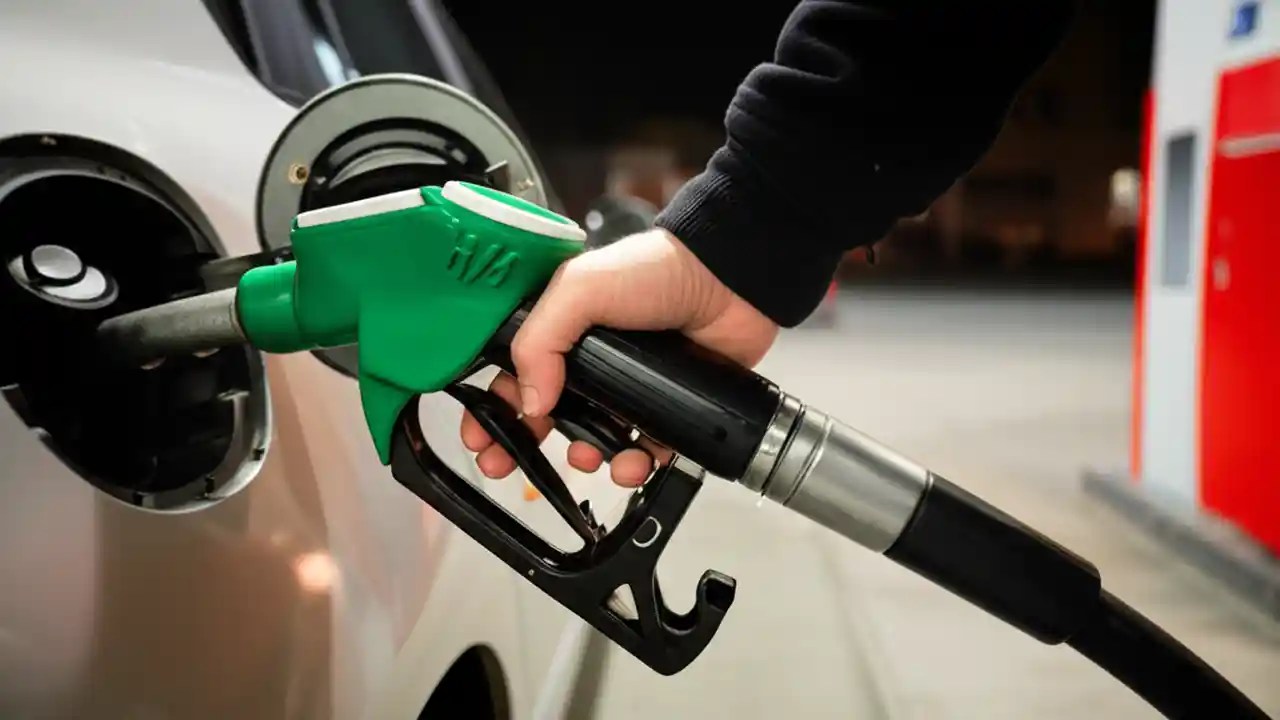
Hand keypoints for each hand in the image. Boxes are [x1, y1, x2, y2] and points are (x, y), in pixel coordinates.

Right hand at [459, 227, 777, 486]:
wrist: (727, 281)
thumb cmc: (654, 271)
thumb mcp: (579, 290)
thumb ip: (540, 342)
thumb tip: (528, 404)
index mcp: (559, 328)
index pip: (511, 374)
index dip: (491, 410)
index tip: (479, 440)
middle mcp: (589, 360)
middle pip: (546, 416)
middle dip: (527, 447)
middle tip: (513, 469)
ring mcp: (628, 386)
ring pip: (593, 441)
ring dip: (588, 459)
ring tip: (594, 459)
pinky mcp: (666, 407)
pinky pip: (643, 450)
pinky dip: (636, 464)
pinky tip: (639, 460)